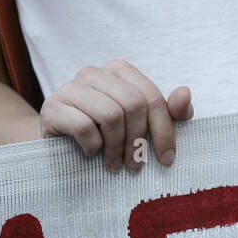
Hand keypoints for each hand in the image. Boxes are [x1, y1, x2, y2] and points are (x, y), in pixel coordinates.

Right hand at [39, 59, 191, 172]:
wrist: (58, 146)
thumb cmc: (106, 135)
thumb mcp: (142, 125)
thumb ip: (169, 111)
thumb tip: (185, 94)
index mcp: (119, 71)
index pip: (150, 96)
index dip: (163, 130)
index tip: (166, 159)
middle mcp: (94, 73)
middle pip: (132, 104)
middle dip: (138, 140)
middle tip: (135, 166)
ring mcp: (70, 87)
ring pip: (109, 114)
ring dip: (116, 147)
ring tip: (115, 165)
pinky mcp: (52, 107)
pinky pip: (83, 126)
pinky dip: (93, 146)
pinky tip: (92, 154)